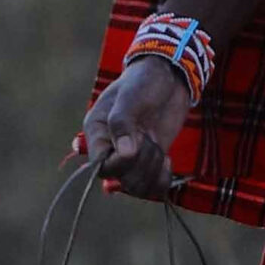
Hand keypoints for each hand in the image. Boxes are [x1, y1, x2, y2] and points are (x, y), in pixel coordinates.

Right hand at [81, 58, 192, 199]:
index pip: (100, 166)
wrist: (167, 77)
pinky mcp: (149, 161)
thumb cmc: (143, 81)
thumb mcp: (130, 96)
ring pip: (135, 186)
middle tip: (150, 139)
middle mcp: (110, 149)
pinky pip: (152, 187)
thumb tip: (125, 154)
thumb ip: (123, 122)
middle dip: (141, 163)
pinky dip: (161, 180)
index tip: (136, 144)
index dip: (120, 163)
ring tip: (159, 149)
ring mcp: (130, 157)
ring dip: (152, 171)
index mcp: (97, 133)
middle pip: (120, 179)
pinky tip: (167, 161)